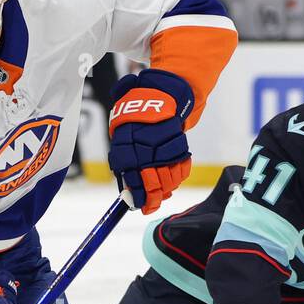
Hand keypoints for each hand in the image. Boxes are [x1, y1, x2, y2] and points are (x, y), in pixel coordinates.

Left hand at [107, 68, 193, 214]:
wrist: (157, 97)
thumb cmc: (134, 121)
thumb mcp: (120, 139)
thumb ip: (123, 165)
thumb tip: (127, 191)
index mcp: (128, 150)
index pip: (134, 182)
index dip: (139, 199)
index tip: (141, 207)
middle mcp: (147, 150)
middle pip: (154, 185)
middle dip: (153, 199)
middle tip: (152, 204)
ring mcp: (165, 148)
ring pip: (170, 180)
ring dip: (166, 189)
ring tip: (161, 192)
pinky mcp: (179, 146)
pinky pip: (182, 169)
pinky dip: (178, 177)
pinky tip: (172, 180)